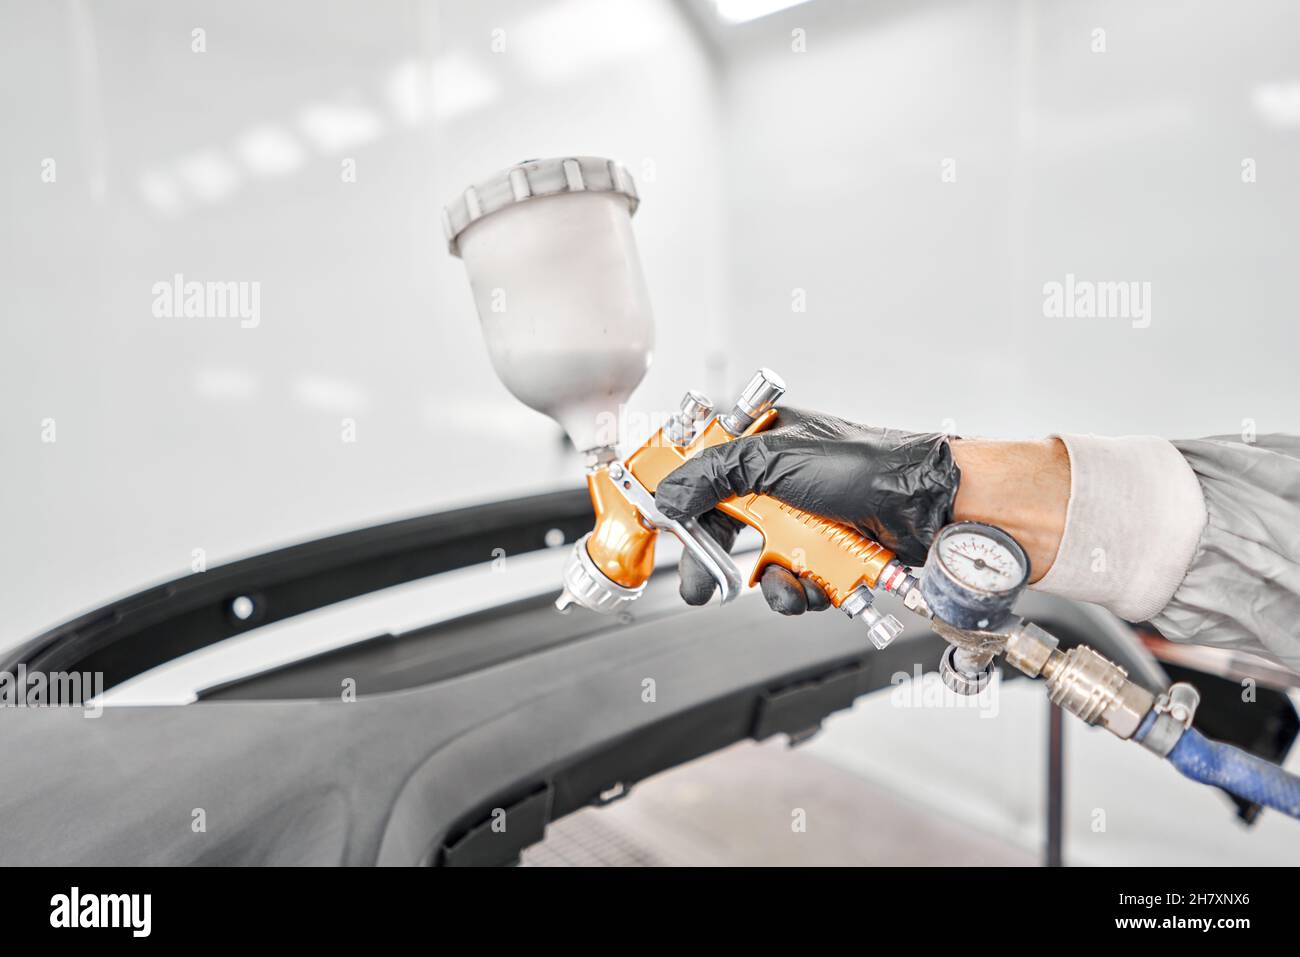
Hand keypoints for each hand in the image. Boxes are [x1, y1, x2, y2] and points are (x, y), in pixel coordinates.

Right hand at [655, 408, 960, 612]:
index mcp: (763, 446)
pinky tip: (815, 585)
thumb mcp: (777, 460)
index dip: (681, 500)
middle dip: (712, 560)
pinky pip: (795, 582)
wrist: (929, 506)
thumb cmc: (868, 465)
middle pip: (724, 526)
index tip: (660, 524)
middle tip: (699, 584)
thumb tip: (671, 493)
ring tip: (785, 584)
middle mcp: (780, 483)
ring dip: (770, 582)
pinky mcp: (825, 552)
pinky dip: (802, 590)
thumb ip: (716, 475)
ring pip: (760, 562)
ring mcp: (803, 520)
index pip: (704, 471)